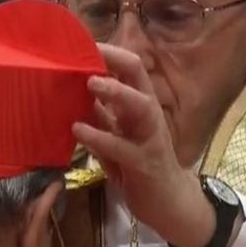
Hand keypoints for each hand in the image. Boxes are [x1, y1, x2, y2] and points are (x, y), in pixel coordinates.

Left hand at [72, 44, 215, 246]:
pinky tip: (78, 129)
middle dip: (114, 59)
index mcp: (141, 105)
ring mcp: (150, 138)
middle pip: (139, 75)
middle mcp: (149, 115)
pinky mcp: (144, 163)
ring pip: (139, 105)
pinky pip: (121, 146)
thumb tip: (76, 94)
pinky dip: (99, 136)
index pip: (130, 68)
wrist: (169, 205)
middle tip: (86, 51)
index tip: (82, 41)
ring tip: (90, 82)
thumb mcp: (118, 137)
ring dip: (115, 91)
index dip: (109, 52)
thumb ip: (102, 117)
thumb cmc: (140, 168)